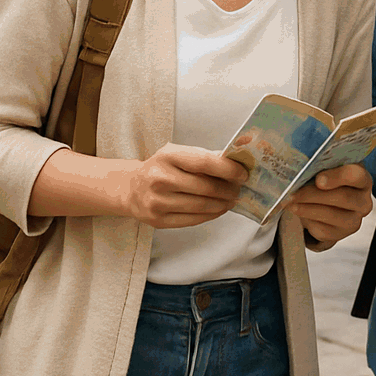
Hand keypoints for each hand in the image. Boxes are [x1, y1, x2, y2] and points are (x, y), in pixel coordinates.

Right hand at [122, 144, 247, 228]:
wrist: (132, 189)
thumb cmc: (162, 168)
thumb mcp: (178, 154)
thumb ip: (205, 157)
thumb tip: (236, 162)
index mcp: (166, 156)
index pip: (203, 162)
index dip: (227, 169)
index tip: (243, 174)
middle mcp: (159, 178)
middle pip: (205, 187)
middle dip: (228, 189)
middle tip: (239, 189)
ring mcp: (157, 202)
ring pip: (202, 206)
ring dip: (223, 203)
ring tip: (232, 199)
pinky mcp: (158, 221)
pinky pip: (193, 219)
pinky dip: (211, 214)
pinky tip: (219, 209)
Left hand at [286, 163, 372, 250]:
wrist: (326, 203)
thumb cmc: (327, 179)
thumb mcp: (326, 168)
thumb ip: (320, 165)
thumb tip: (300, 166)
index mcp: (362, 179)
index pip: (356, 176)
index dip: (338, 177)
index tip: (318, 180)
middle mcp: (363, 201)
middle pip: (343, 197)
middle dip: (314, 195)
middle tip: (294, 193)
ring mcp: (353, 220)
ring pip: (332, 215)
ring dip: (307, 209)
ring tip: (290, 203)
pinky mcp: (340, 234)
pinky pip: (324, 230)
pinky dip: (308, 222)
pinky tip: (298, 213)